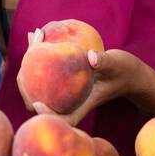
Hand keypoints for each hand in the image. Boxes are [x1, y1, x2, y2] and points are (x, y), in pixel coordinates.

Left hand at [23, 39, 145, 126]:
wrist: (128, 73)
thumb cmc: (124, 71)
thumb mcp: (117, 64)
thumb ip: (104, 61)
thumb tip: (90, 57)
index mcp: (83, 104)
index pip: (63, 119)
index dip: (47, 116)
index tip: (37, 104)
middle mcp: (70, 101)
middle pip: (40, 105)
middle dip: (27, 87)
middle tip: (26, 60)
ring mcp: (66, 92)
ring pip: (39, 88)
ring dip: (30, 67)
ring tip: (33, 40)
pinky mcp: (64, 81)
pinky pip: (45, 73)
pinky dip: (39, 56)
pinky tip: (39, 36)